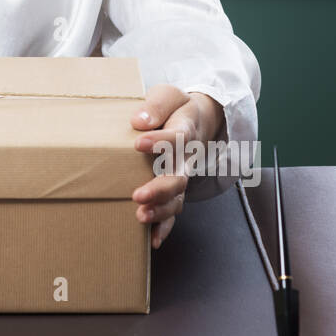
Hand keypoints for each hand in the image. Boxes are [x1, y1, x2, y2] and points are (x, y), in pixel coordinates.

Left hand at [129, 85, 224, 249]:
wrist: (197, 119)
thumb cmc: (176, 107)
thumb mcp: (169, 95)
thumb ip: (156, 105)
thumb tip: (139, 121)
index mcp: (185, 131)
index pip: (175, 138)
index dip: (159, 141)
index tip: (139, 142)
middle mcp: (187, 158)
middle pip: (178, 178)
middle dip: (160, 189)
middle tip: (138, 195)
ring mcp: (182, 176)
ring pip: (177, 198)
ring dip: (161, 211)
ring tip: (141, 216)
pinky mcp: (175, 189)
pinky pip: (174, 210)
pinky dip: (165, 227)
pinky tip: (152, 240)